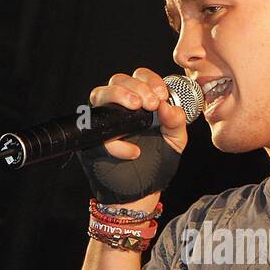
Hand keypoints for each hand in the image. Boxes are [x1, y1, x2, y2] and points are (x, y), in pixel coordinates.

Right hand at [80, 68, 189, 204]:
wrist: (142, 193)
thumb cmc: (157, 164)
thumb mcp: (175, 141)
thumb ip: (176, 122)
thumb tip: (169, 105)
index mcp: (140, 102)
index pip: (139, 77)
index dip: (149, 80)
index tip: (161, 95)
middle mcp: (120, 108)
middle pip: (118, 80)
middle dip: (135, 87)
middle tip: (150, 103)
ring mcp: (104, 122)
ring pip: (99, 95)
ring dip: (118, 96)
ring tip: (137, 108)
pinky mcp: (93, 140)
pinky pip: (96, 131)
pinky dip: (115, 141)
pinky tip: (133, 152)